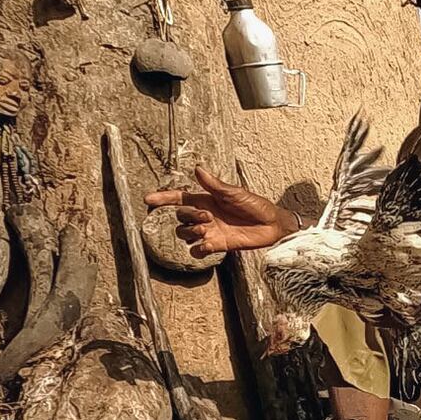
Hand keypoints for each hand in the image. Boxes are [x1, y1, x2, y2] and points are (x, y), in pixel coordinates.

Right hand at [144, 166, 299, 255]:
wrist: (272, 226)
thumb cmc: (256, 205)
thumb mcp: (235, 193)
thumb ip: (215, 184)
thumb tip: (197, 169)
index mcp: (207, 200)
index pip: (179, 198)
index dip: (164, 198)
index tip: (148, 200)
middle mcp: (205, 215)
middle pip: (181, 217)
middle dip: (188, 217)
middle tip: (206, 216)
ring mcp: (210, 231)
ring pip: (185, 234)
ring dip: (191, 232)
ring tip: (207, 230)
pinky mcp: (217, 246)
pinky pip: (197, 250)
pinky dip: (199, 248)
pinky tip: (208, 244)